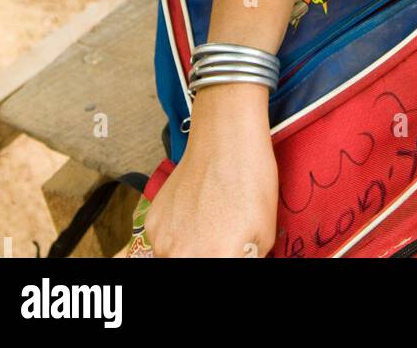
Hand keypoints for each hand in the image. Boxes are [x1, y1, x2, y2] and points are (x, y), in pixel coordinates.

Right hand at [143, 106, 278, 257]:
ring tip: (208, 228)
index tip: (229, 253)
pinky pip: (162, 244)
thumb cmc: (251, 182)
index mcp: (216, 261)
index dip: (226, 260)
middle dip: (207, 257)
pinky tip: (194, 215)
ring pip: (174, 260)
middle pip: (190, 267)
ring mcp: (163, 241)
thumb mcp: (264, 235)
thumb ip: (247, 260)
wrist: (225, 139)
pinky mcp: (152, 223)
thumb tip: (236, 259)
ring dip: (188, 253)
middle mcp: (183, 257)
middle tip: (218, 243)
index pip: (211, 277)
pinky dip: (176, 238)